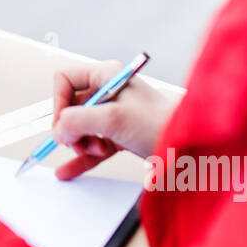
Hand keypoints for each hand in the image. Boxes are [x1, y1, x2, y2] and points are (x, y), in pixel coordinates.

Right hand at [51, 62, 181, 179]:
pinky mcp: (118, 134)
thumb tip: (58, 130)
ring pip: (79, 128)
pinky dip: (80, 158)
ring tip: (95, 151)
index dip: (58, 102)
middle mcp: (108, 91)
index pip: (65, 80)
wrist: (188, 147)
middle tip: (81, 141)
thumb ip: (77, 121)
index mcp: (106, 75)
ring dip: (81, 144)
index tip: (63, 123)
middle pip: (70, 107)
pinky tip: (68, 171)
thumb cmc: (160, 124)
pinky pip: (90, 145)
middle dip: (72, 128)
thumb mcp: (112, 119)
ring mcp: (113, 114)